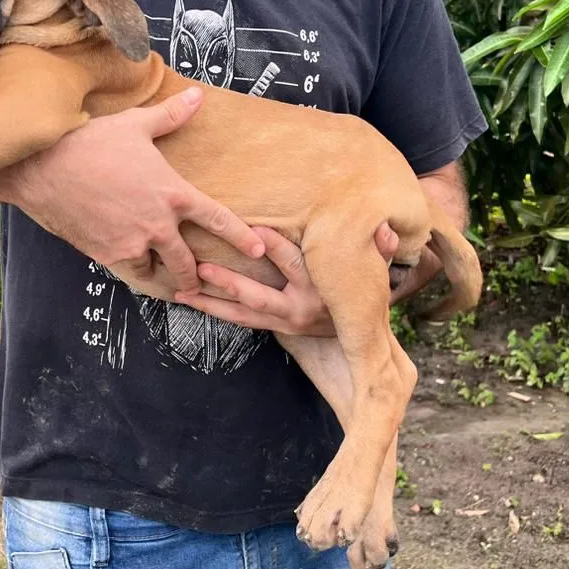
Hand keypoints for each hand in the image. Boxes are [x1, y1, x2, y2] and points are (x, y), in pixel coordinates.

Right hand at [4, 87, 266, 292]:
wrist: (44, 167)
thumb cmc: (90, 142)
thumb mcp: (134, 125)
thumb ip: (170, 116)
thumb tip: (197, 97)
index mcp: (172, 193)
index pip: (217, 219)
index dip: (240, 237)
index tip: (256, 249)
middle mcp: (158, 224)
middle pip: (189, 261)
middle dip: (200, 275)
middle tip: (206, 281)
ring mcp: (133, 243)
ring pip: (162, 275)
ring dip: (172, 283)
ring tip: (179, 290)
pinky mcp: (107, 255)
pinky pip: (133, 276)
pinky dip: (142, 279)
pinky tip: (145, 281)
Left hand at [173, 224, 400, 336]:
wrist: (362, 340)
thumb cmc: (361, 294)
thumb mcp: (372, 272)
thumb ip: (380, 250)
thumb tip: (387, 228)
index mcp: (319, 288)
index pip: (292, 262)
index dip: (272, 245)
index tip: (250, 229)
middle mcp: (298, 307)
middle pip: (257, 294)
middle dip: (227, 281)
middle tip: (199, 268)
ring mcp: (284, 321)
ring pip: (242, 313)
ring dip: (211, 302)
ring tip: (182, 292)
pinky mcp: (275, 329)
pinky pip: (241, 322)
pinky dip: (216, 312)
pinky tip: (192, 302)